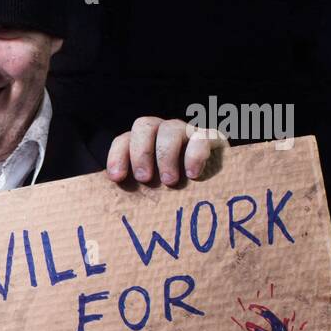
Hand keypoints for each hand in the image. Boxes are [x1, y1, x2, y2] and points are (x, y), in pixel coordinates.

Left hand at [105, 117, 227, 185]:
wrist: (216, 187)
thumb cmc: (174, 193)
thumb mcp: (152, 190)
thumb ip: (135, 190)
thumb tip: (114, 204)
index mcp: (143, 143)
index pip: (124, 140)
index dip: (117, 156)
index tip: (117, 178)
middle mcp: (163, 132)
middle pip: (144, 126)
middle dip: (141, 152)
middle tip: (144, 178)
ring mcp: (187, 132)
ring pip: (171, 129)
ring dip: (166, 155)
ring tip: (169, 181)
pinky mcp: (212, 138)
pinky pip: (202, 137)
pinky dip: (195, 155)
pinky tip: (192, 174)